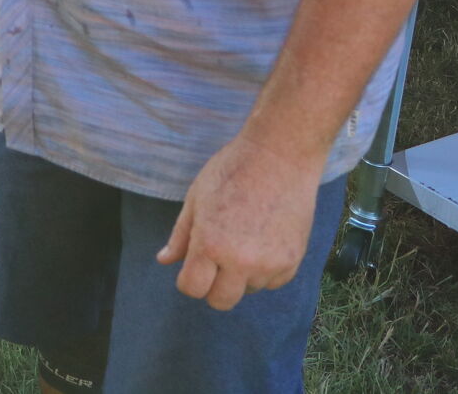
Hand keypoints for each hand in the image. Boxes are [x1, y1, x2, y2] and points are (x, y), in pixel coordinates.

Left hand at [156, 133, 324, 310]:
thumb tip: (164, 261)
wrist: (280, 156)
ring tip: (243, 239)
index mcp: (210, 245)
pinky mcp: (293, 261)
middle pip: (221, 300)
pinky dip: (265, 270)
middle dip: (212, 286)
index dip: (188, 280)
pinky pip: (273, 282)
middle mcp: (241, 262)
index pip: (192, 288)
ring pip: (247, 290)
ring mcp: (270, 264)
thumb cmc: (232, 171)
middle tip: (215, 260)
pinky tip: (263, 240)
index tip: (192, 266)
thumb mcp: (195, 199)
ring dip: (241, 275)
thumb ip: (180, 236)